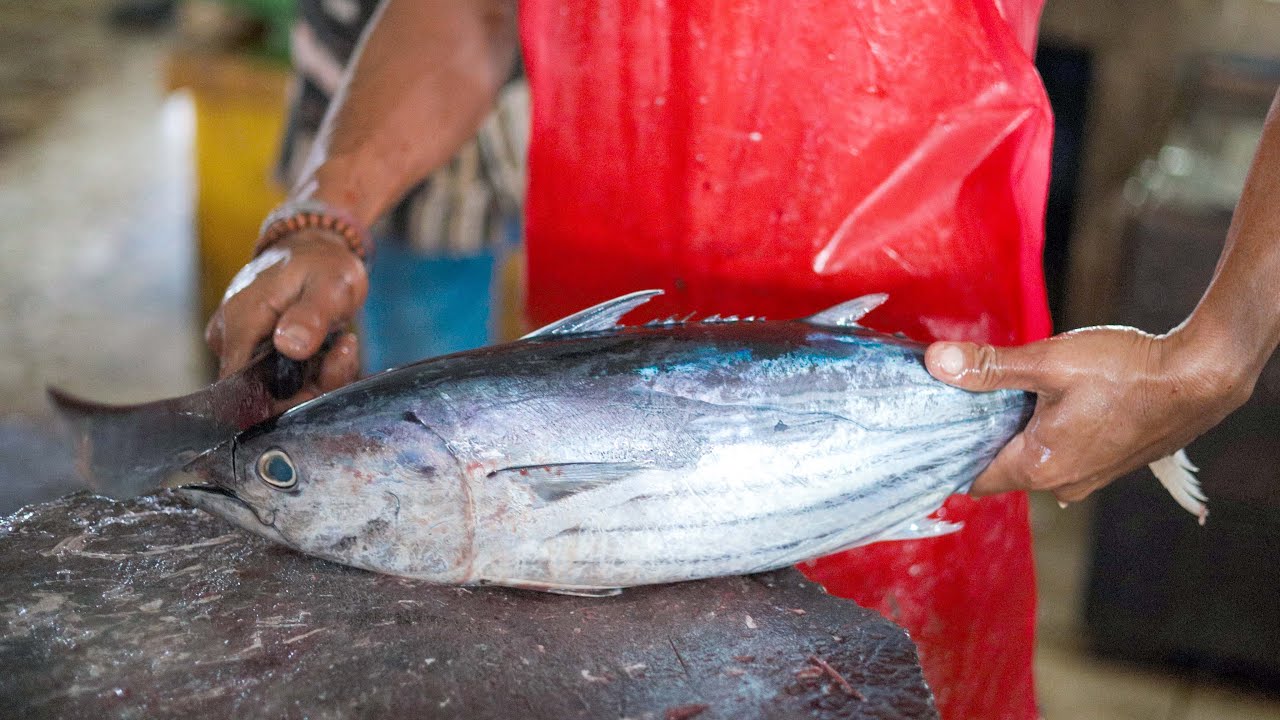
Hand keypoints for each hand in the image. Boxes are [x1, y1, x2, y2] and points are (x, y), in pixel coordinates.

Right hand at [205, 230, 367, 409]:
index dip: (281, 401)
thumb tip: (290, 345)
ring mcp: (240, 345)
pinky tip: (335, 348)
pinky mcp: (255, 350)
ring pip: (279, 389)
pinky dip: (315, 372)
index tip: (317, 389)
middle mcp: (230, 337)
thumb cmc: (322, 263)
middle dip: (311, 386)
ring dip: (320, 377)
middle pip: (264, 393)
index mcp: (240, 321)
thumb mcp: (329, 284)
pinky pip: (284, 378)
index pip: (242, 388)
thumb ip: (310, 315)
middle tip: (343, 355)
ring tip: (344, 345)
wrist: (316, 248)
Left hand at [924, 326, 1254, 502]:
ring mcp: (1090, 478)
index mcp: (1038, 467)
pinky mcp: (1110, 465)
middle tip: (969, 401)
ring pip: (1034, 462)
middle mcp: (1062, 484)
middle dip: (985, 440)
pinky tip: (1052, 402)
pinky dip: (1049, 435)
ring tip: (1011, 397)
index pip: (975, 480)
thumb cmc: (1126, 371)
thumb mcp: (1047, 362)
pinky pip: (1062, 457)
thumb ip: (989, 367)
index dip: (953, 455)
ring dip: (1019, 435)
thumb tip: (935, 362)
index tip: (938, 429)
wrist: (1199, 378)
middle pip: (1003, 470)